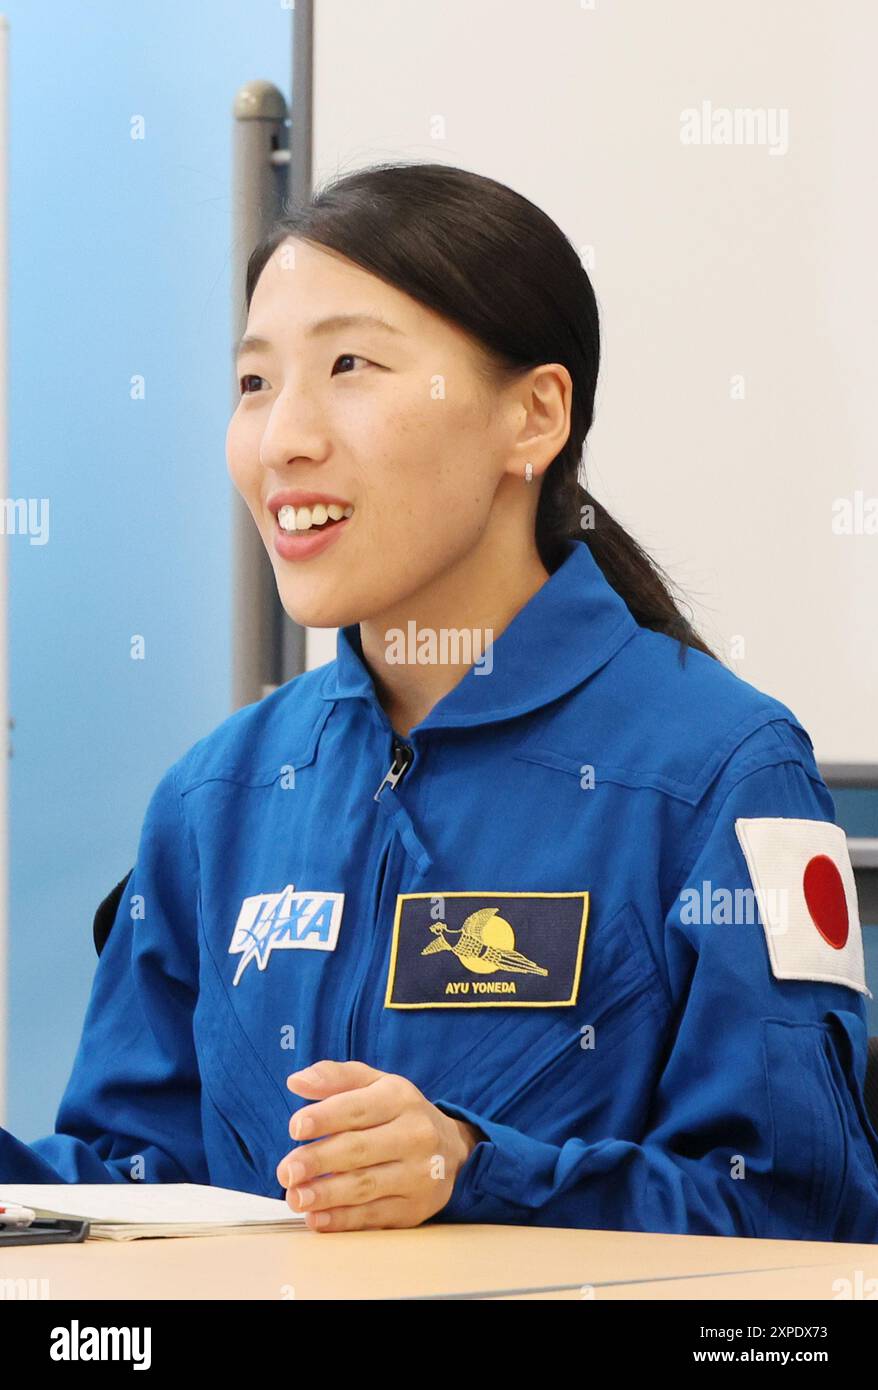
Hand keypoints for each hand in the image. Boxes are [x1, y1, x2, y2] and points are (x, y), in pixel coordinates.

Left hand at [276, 1059, 482, 1231]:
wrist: (452, 1148)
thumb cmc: (398, 1113)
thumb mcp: (374, 1084)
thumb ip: (335, 1078)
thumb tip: (296, 1081)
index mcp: (400, 1098)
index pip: (357, 1108)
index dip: (325, 1117)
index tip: (295, 1127)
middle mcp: (415, 1134)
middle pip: (359, 1149)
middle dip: (318, 1161)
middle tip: (286, 1171)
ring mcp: (418, 1174)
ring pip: (365, 1185)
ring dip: (325, 1194)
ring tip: (295, 1197)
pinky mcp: (415, 1208)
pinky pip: (374, 1216)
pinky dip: (342, 1220)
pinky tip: (317, 1218)